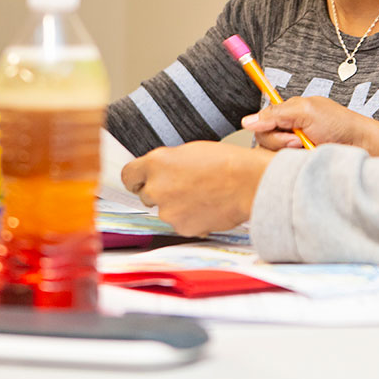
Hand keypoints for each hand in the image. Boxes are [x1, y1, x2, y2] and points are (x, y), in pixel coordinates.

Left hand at [120, 142, 273, 235]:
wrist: (249, 183)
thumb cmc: (227, 162)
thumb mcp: (190, 151)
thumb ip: (167, 163)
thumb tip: (159, 173)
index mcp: (156, 162)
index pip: (128, 175)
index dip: (137, 178)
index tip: (142, 180)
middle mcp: (156, 187)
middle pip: (146, 194)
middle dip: (161, 191)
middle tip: (185, 186)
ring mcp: (167, 211)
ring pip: (164, 210)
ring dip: (177, 205)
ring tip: (202, 195)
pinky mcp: (181, 227)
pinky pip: (180, 223)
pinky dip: (190, 218)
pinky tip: (207, 207)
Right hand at [241, 96, 378, 154]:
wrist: (361, 145)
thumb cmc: (340, 124)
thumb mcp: (306, 110)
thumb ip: (276, 114)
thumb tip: (247, 121)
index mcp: (287, 114)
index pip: (261, 121)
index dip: (265, 125)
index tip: (279, 128)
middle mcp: (286, 132)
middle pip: (262, 140)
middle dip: (279, 140)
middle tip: (299, 139)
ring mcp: (291, 151)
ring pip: (270, 156)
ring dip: (287, 153)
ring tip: (306, 148)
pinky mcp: (296, 166)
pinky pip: (282, 169)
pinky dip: (293, 164)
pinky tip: (306, 159)